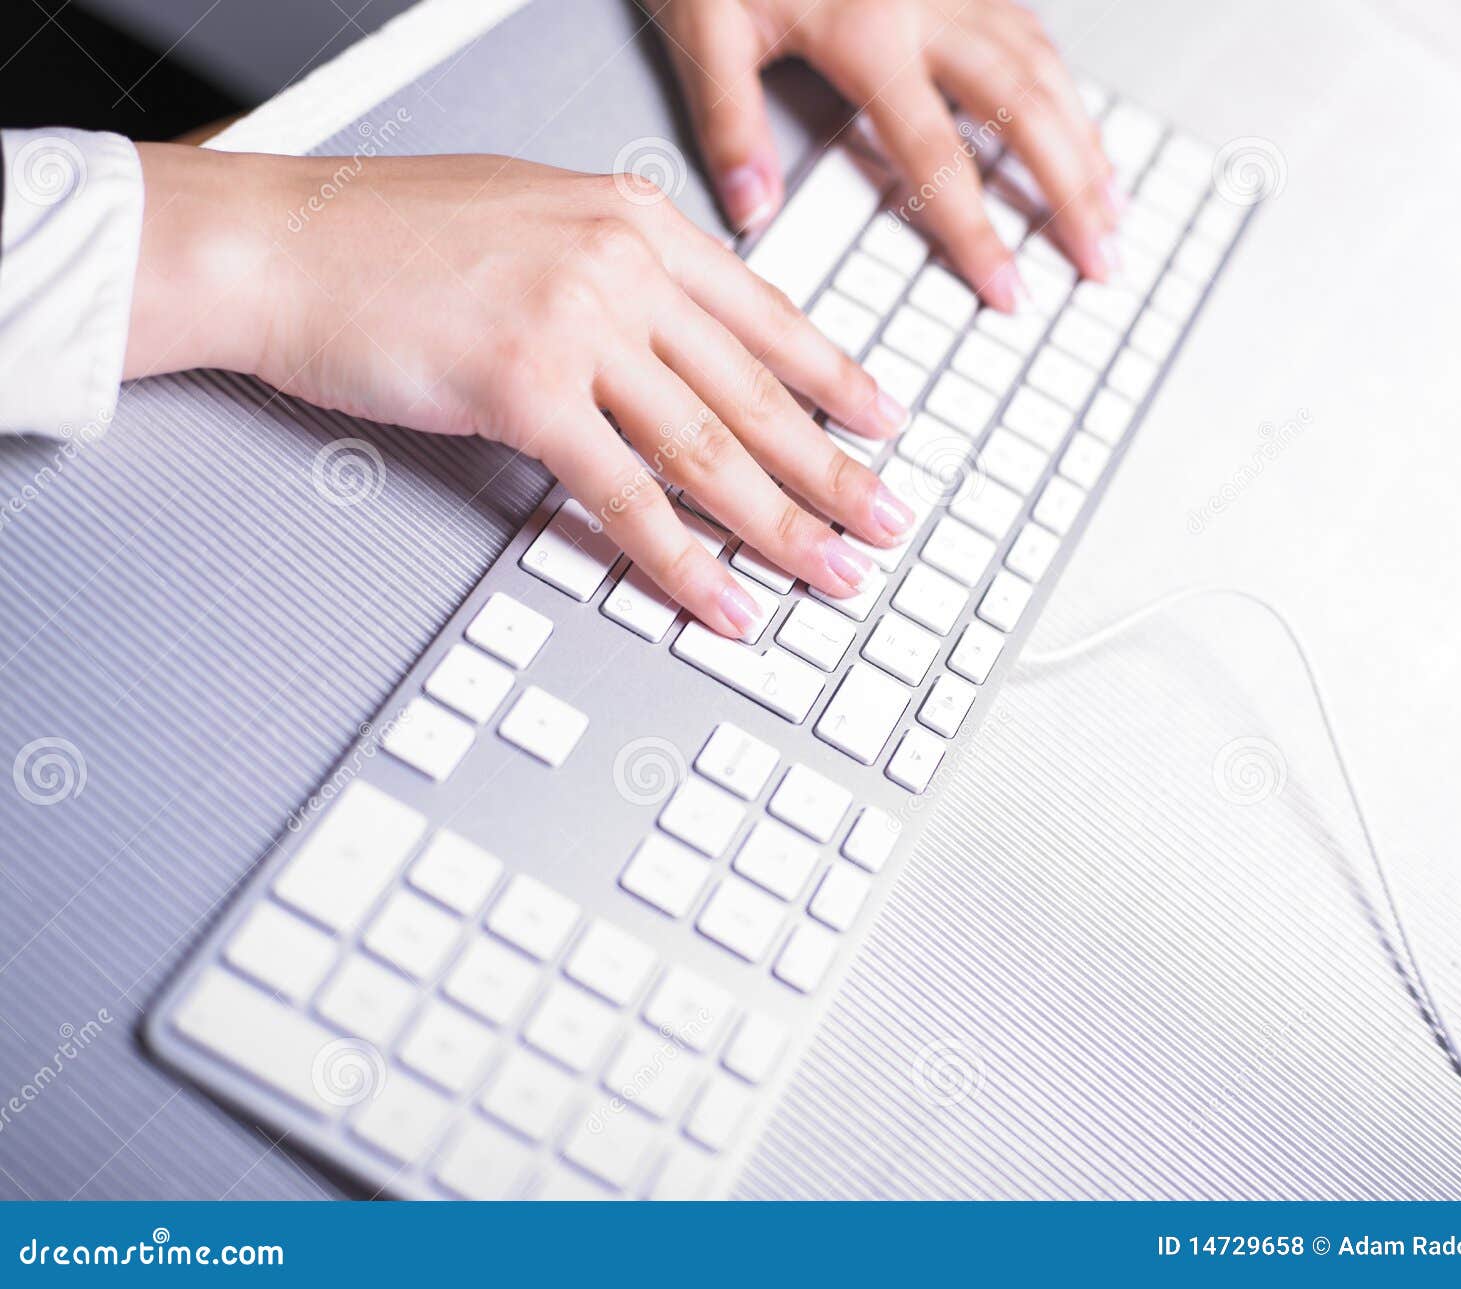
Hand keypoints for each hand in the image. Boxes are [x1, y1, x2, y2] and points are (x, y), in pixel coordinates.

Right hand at [125, 144, 912, 636]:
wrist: (278, 241)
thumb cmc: (385, 237)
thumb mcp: (530, 219)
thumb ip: (616, 272)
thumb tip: (676, 340)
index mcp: (633, 221)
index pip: (765, 315)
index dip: (834, 380)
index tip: (882, 424)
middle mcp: (622, 265)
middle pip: (757, 392)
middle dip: (834, 471)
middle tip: (888, 521)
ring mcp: (578, 324)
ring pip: (710, 449)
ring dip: (783, 526)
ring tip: (835, 573)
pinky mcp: (525, 389)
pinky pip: (626, 497)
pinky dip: (682, 562)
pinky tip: (724, 601)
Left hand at [646, 0, 1119, 304]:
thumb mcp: (702, 27)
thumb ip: (728, 120)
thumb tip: (753, 209)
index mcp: (864, 31)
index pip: (936, 156)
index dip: (977, 232)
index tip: (1010, 290)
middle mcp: (926, 1)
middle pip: (1020, 110)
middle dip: (1069, 193)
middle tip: (1101, 261)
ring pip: (1041, 66)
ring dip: (1085, 142)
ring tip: (1112, 208)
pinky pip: (1030, 30)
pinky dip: (1066, 88)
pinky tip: (1081, 125)